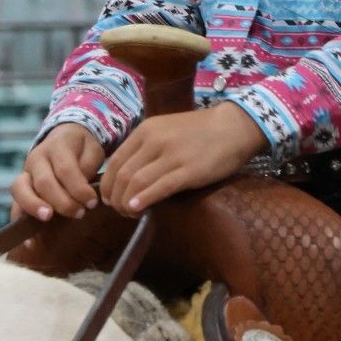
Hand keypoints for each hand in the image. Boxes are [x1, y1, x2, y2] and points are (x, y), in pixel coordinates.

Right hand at [11, 123, 104, 224]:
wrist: (63, 137)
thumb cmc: (81, 148)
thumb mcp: (92, 149)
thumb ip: (88, 167)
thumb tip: (84, 191)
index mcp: (57, 146)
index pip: (65, 169)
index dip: (79, 188)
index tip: (93, 202)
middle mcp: (37, 158)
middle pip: (43, 182)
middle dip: (62, 201)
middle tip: (79, 213)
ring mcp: (25, 173)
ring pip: (21, 189)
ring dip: (34, 207)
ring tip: (48, 218)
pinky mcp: (21, 189)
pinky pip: (15, 205)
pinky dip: (20, 223)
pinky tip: (30, 242)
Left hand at [98, 104, 267, 215]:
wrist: (233, 126)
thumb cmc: (199, 132)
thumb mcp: (165, 131)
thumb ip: (145, 149)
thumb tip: (125, 177)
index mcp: (145, 131)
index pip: (115, 162)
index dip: (107, 185)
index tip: (110, 199)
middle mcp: (154, 141)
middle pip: (122, 175)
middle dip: (115, 198)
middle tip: (118, 211)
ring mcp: (172, 155)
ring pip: (137, 182)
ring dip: (127, 203)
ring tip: (129, 214)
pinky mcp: (190, 170)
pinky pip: (160, 187)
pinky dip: (144, 199)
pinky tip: (138, 209)